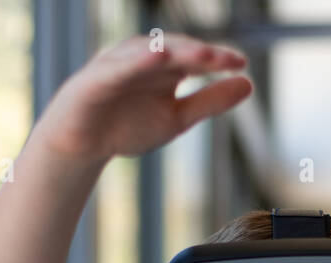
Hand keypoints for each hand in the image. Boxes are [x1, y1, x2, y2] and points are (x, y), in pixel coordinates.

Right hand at [34, 33, 250, 160]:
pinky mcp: (96, 79)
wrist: (81, 144)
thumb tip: (249, 84)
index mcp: (166, 67)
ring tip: (200, 54)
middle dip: (200, 53)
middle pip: (176, 50)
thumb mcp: (177, 118)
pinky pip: (117, 68)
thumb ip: (210, 101)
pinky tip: (155, 57)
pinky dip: (136, 62)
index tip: (241, 64)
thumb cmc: (127, 125)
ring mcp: (119, 65)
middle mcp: (144, 59)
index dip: (218, 60)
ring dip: (173, 50)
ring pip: (148, 53)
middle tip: (225, 60)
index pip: (196, 58)